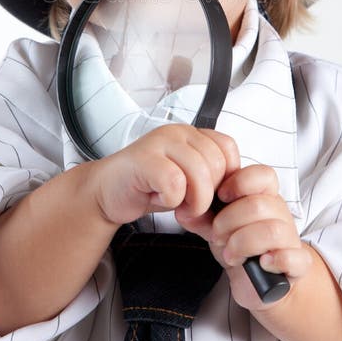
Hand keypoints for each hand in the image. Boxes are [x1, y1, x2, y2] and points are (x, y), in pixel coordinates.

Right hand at [93, 124, 239, 225]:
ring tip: (178, 206)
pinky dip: (171, 200)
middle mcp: (178, 133)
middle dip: (208, 195)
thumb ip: (210, 181)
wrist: (107, 193)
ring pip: (199, 172)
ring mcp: (160, 142)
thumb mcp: (187, 182)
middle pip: (217, 163)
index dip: (225, 178)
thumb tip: (234, 200)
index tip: (211, 195)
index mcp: (192, 135)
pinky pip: (174, 182)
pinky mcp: (143, 159)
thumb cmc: (148, 187)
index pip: (228, 148)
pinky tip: (159, 199)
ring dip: (193, 202)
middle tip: (191, 207)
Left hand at [178, 164, 311, 310]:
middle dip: (229, 221)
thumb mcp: (218, 228)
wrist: (261, 282)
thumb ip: (201, 217)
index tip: (221, 197)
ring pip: (272, 230)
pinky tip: (261, 264)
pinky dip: (276, 260)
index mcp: (263, 197)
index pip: (263, 175)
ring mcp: (290, 238)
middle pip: (258, 204)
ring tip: (231, 255)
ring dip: (242, 243)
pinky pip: (294, 258)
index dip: (239, 183)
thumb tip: (183, 210)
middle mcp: (280, 214)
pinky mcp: (296, 265)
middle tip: (218, 236)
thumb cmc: (242, 246)